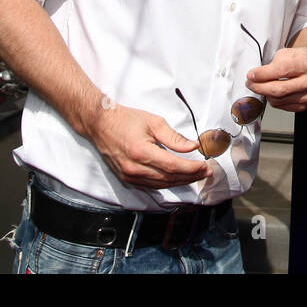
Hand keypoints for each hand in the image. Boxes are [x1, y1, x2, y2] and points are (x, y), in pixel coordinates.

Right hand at [83, 101, 215, 189]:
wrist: (100, 124)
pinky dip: (167, 184)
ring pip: (161, 185)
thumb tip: (192, 146)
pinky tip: (178, 179)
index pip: (173, 166)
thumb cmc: (126, 120)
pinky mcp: (127, 179)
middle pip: (169, 178)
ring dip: (181, 182)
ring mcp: (129, 176)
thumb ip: (174, 137)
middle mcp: (135, 168)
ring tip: (196, 176)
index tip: (205, 166)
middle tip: (206, 172)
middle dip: (191, 176)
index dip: (192, 168)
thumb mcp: (153, 122)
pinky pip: (151, 186)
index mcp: (141, 152)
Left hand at [246, 45, 306, 111]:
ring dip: (265, 94)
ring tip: (261, 86)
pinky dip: (274, 100)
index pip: (280, 70)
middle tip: (250, 83)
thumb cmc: (305, 59)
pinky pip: (282, 106)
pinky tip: (272, 92)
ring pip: (278, 100)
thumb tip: (257, 75)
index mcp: (306, 64)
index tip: (251, 75)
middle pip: (278, 90)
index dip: (262, 74)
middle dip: (259, 87)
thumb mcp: (290, 52)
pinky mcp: (305, 105)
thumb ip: (274, 62)